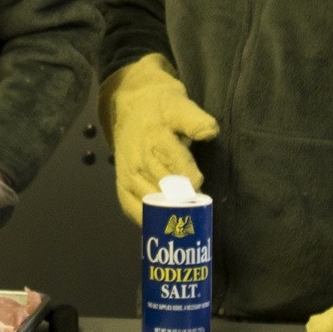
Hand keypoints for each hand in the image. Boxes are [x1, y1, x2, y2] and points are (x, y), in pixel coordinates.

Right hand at [99, 54, 219, 222]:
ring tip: (184, 224)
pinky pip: (132, 209)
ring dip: (167, 215)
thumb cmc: (161, 108)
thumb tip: (209, 132)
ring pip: (150, 203)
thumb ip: (196, 120)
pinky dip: (147, 220)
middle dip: (182, 202)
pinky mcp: (122, 185)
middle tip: (196, 213)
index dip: (192, 181)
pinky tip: (161, 226)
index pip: (178, 168)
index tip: (200, 189)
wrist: (129, 107)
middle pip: (166, 190)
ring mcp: (128, 175)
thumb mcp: (180, 105)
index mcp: (155, 139)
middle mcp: (139, 160)